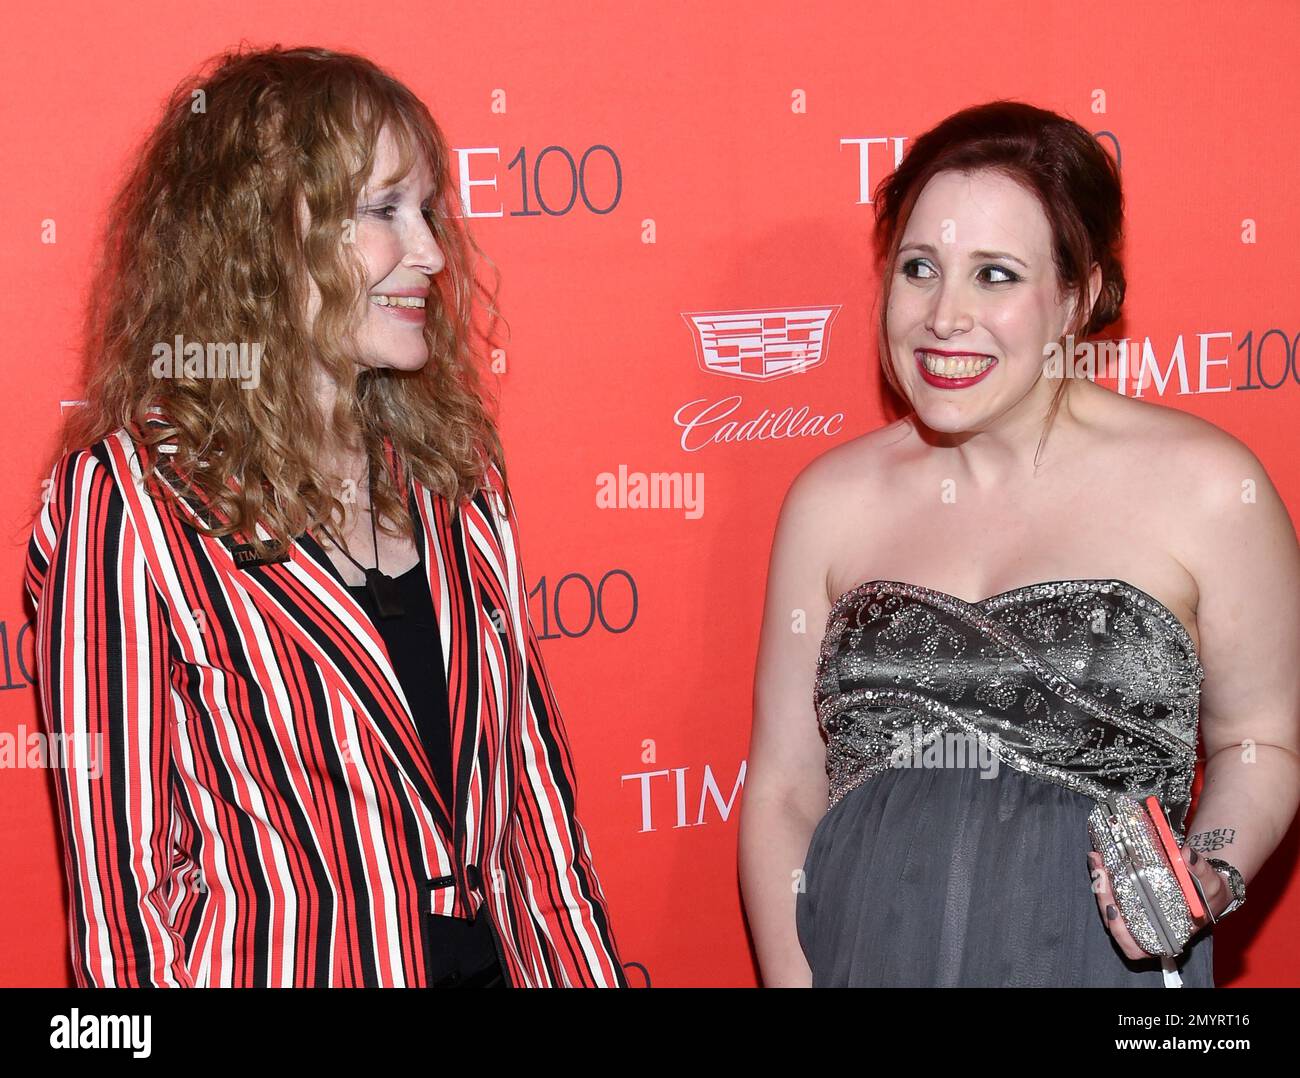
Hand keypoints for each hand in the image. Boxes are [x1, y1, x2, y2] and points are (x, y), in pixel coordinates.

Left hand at [1086, 845, 1231, 959]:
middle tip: (1101, 873)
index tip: (1113, 910)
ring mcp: (1136, 912)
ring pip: (1109, 906)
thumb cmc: (1209, 891)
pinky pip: (1112, 891)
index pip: (1137, 947)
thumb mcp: (1211, 883)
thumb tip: (1186, 855)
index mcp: (1166, 935)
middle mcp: (1147, 927)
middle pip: (1115, 923)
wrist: (1205, 881)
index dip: (1121, 933)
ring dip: (1100, 884)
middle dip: (1103, 898)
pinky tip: (1100, 858)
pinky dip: (1104, 876)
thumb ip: (1200, 871)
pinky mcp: (1129, 897)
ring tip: (1096, 860)